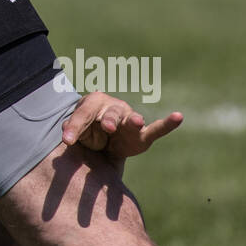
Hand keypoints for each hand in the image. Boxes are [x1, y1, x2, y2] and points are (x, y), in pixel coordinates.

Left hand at [60, 91, 182, 161]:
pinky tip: (178, 116)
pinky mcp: (143, 135)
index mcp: (92, 104)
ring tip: (137, 122)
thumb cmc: (87, 131)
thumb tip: (67, 135)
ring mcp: (129, 120)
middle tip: (107, 127)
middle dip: (109, 120)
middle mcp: (112, 108)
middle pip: (110, 113)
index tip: (67, 141)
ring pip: (130, 119)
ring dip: (133, 122)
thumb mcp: (78, 131)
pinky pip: (157, 129)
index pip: (83, 114)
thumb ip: (74, 131)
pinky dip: (168, 124)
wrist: (101, 138)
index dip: (75, 127)